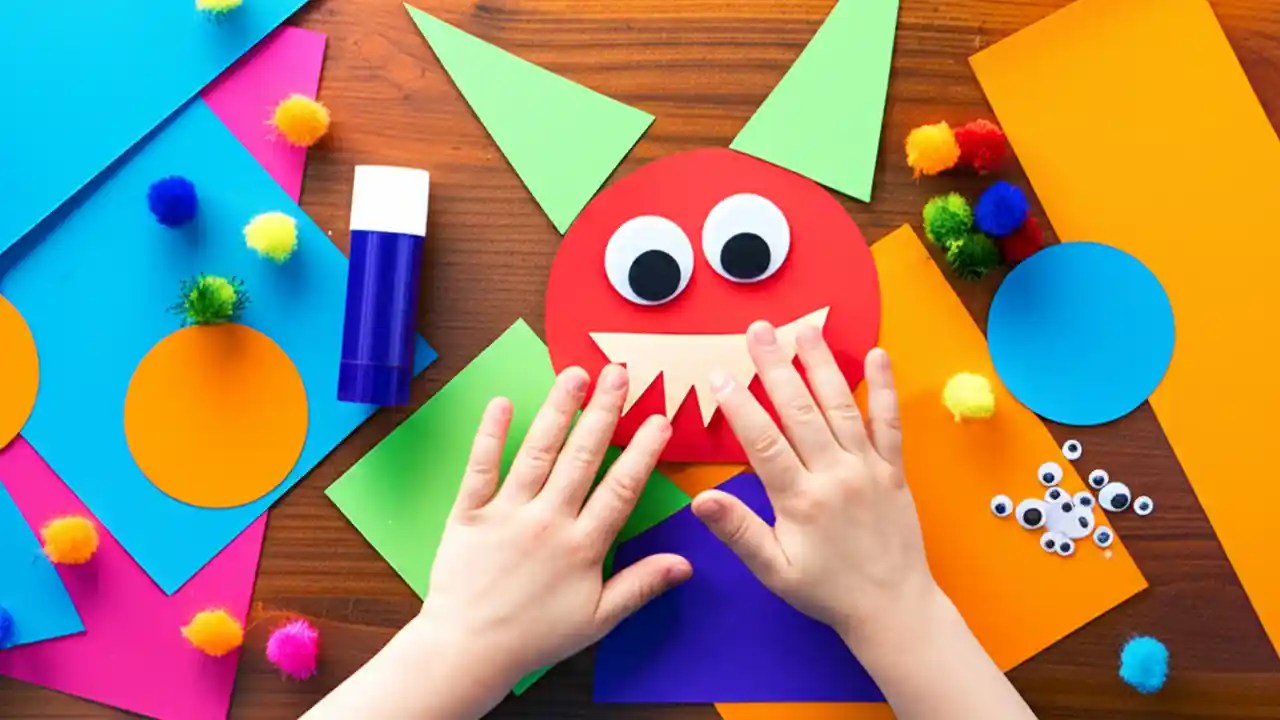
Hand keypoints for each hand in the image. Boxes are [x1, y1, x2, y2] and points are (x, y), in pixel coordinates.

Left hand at [417, 365, 691, 687]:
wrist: (467, 650)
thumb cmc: (534, 637)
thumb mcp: (597, 619)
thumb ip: (640, 586)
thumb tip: (685, 564)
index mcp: (582, 547)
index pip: (620, 488)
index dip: (642, 451)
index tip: (658, 419)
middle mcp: (548, 522)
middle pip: (582, 457)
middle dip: (603, 412)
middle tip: (618, 375)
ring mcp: (508, 514)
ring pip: (537, 452)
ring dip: (558, 410)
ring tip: (574, 375)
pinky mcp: (470, 514)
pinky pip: (481, 467)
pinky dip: (490, 434)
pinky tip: (503, 403)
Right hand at [693, 323, 937, 648]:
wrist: (892, 607)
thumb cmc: (827, 591)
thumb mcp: (774, 571)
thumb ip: (739, 531)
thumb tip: (701, 500)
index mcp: (801, 501)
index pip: (763, 442)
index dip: (739, 407)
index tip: (718, 375)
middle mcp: (835, 476)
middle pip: (800, 411)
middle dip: (776, 367)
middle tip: (758, 331)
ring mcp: (867, 468)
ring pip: (840, 407)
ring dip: (821, 365)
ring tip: (804, 330)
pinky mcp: (893, 470)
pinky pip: (889, 422)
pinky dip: (883, 388)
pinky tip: (878, 356)